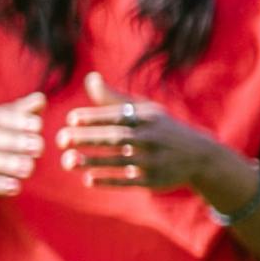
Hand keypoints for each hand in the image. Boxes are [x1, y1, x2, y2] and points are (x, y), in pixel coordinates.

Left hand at [57, 72, 237, 200]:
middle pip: (116, 137)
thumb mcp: (145, 110)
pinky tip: (88, 180)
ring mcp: (153, 161)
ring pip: (119, 161)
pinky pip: (128, 181)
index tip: (71, 119)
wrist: (199, 157)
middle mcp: (151, 138)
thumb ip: (114, 98)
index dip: (94, 117)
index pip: (118, 116)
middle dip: (88, 138)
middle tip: (60, 139)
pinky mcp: (154, 181)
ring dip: (93, 161)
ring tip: (67, 161)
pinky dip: (109, 181)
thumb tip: (90, 79)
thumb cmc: (161, 128)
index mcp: (148, 118)